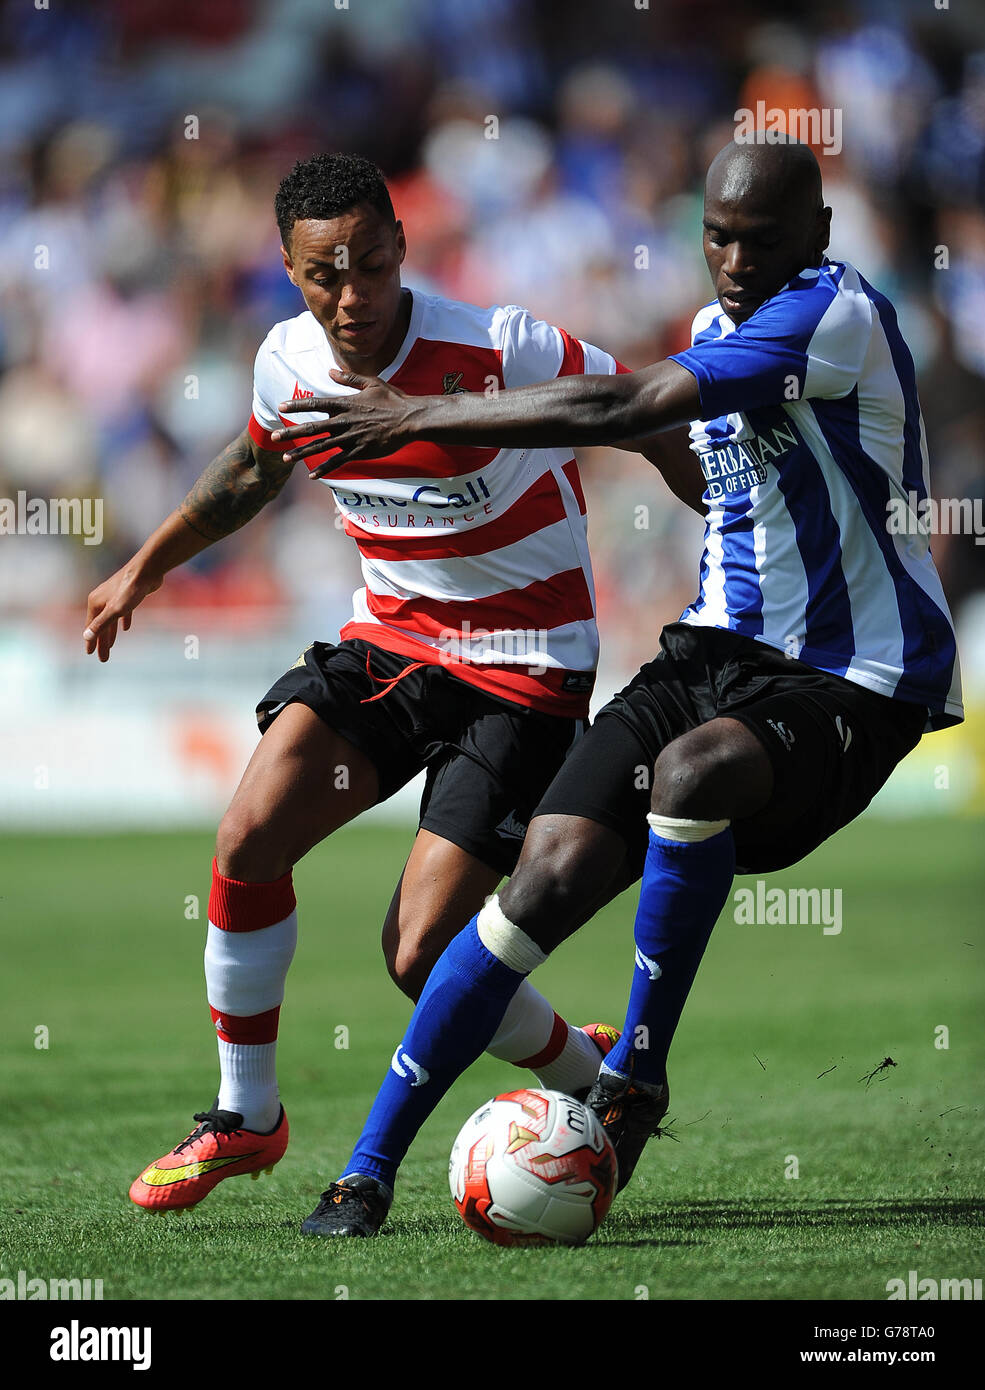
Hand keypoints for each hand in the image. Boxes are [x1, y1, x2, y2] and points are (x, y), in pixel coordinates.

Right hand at [83, 562, 162, 661]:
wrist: (147, 570)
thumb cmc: (130, 589)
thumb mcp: (115, 610)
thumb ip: (101, 624)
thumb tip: (86, 637)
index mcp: (95, 603)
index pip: (91, 627)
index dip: (91, 641)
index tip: (90, 654)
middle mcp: (102, 599)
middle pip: (101, 625)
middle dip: (102, 642)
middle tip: (104, 659)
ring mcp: (114, 597)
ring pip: (111, 620)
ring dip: (110, 634)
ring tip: (111, 647)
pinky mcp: (127, 595)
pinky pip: (122, 612)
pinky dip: (122, 621)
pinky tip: (125, 628)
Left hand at [272, 369, 417, 477]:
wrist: (411, 419)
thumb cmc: (393, 400)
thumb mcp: (372, 382)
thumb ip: (349, 379)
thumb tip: (330, 372)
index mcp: (346, 403)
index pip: (316, 404)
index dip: (298, 405)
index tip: (281, 406)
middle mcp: (345, 421)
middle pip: (313, 428)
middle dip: (292, 433)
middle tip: (275, 437)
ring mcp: (352, 438)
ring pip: (322, 447)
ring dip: (302, 453)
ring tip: (286, 458)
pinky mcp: (361, 452)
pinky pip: (339, 462)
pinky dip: (325, 469)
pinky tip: (312, 475)